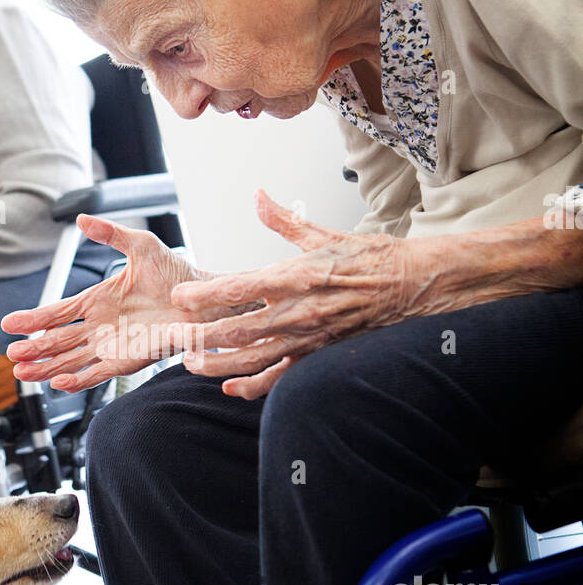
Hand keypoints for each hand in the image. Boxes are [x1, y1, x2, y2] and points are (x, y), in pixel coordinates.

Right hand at [1, 213, 247, 391]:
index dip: (33, 319)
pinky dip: (78, 380)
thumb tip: (81, 218)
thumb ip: (110, 233)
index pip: (57, 313)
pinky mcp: (128, 361)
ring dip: (47, 368)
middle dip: (34, 348)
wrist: (204, 299)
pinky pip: (98, 374)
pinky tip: (58, 382)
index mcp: (97, 300)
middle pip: (58, 341)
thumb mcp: (140, 245)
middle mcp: (100, 326)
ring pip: (71, 361)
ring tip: (24, 373)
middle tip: (12, 353)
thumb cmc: (176, 273)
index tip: (10, 324)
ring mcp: (112, 345)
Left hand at [171, 189, 426, 399]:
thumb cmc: (371, 259)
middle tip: (171, 335)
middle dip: (201, 335)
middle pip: (240, 329)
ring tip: (190, 363)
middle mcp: (300, 311)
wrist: (413, 285)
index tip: (179, 296)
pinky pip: (281, 377)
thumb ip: (285, 219)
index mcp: (297, 276)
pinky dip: (255, 386)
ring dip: (219, 364)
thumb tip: (258, 196)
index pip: (242, 287)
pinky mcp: (318, 355)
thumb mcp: (326, 234)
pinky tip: (230, 388)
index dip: (207, 293)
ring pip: (255, 358)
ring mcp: (308, 337)